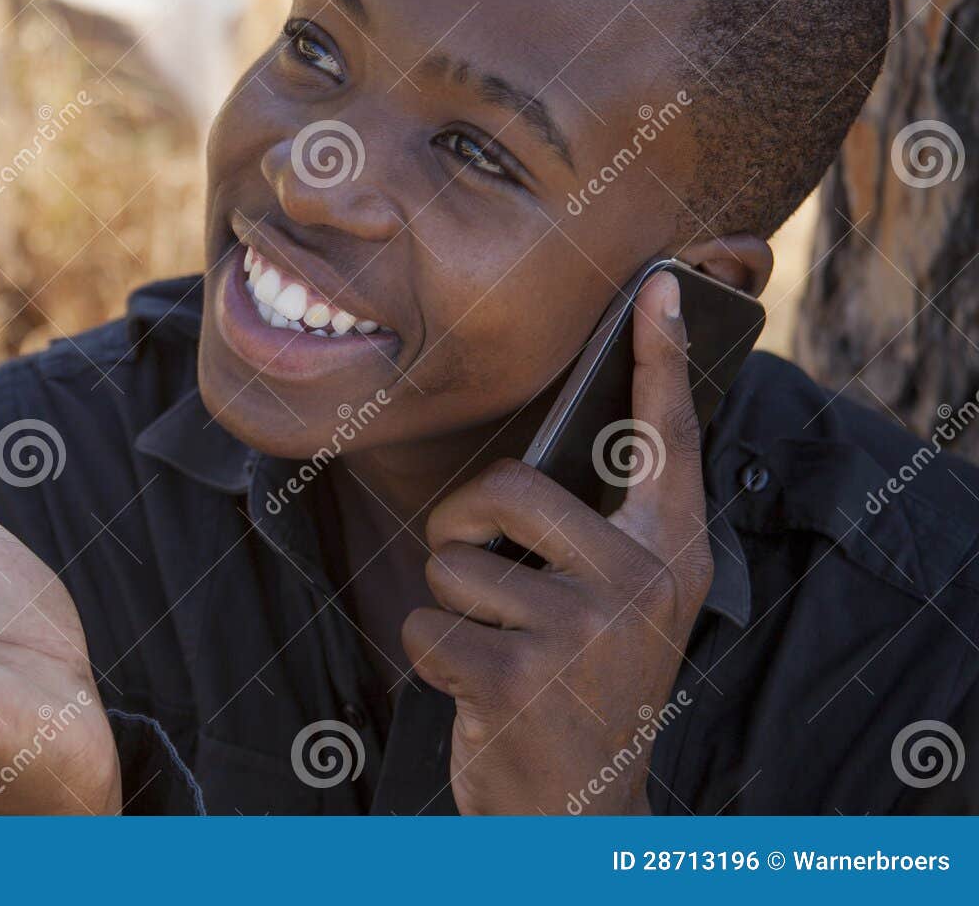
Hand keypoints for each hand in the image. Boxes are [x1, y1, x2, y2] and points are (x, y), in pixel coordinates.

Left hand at [405, 272, 711, 814]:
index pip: (666, 439)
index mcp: (670, 554)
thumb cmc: (582, 685)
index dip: (659, 358)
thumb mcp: (619, 607)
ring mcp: (585, 631)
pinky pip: (426, 623)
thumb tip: (540, 456)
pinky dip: (431, 655)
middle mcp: (641, 582)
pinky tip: (477, 687)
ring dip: (451, 605)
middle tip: (481, 573)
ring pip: (453, 560)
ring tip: (497, 649)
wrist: (577, 811)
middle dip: (462, 526)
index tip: (660, 285)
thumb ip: (598, 533)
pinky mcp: (521, 677)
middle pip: (508, 489)